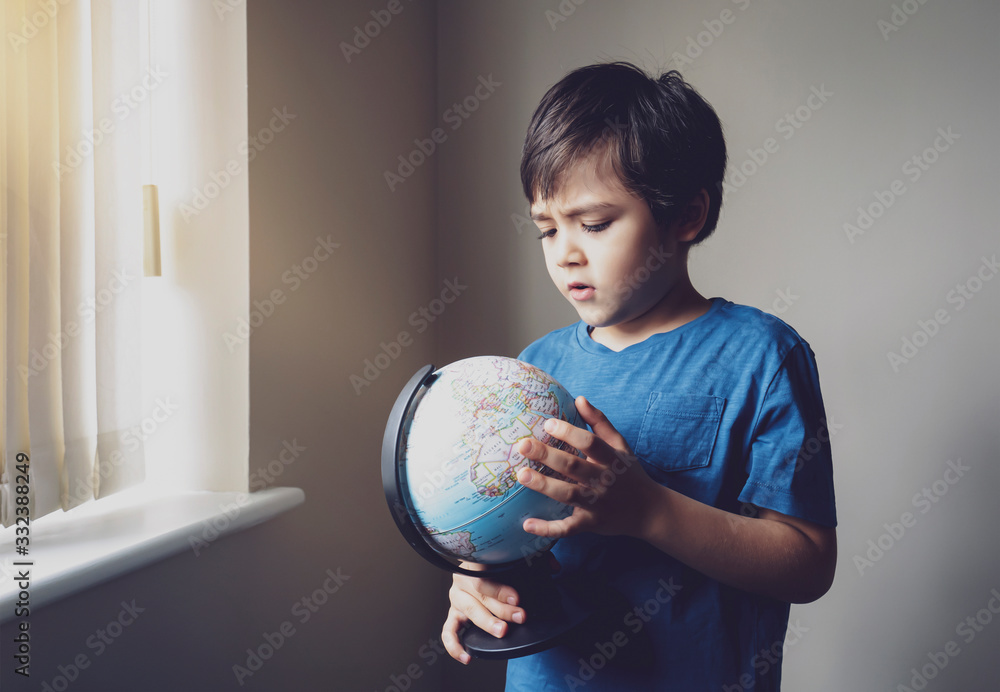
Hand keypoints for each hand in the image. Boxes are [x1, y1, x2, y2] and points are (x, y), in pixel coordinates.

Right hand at [441, 564, 524, 664]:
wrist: (477, 567)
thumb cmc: (495, 564)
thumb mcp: (512, 559)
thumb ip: (531, 559)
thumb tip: (554, 566)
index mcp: (474, 563)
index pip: (485, 575)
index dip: (501, 589)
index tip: (517, 598)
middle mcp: (463, 580)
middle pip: (481, 594)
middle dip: (502, 608)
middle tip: (519, 616)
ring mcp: (457, 598)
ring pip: (470, 611)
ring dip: (487, 622)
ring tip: (502, 631)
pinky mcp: (453, 615)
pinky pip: (448, 632)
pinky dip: (454, 646)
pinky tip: (466, 657)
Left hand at [516, 396, 659, 539]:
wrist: (650, 511)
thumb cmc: (629, 473)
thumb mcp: (621, 445)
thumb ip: (600, 422)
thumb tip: (579, 398)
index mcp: (612, 459)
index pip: (590, 443)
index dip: (569, 432)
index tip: (547, 423)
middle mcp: (604, 481)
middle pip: (574, 467)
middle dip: (548, 456)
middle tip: (523, 445)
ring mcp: (598, 504)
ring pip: (568, 494)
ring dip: (544, 486)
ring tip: (521, 475)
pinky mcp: (591, 524)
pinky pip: (568, 528)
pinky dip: (548, 529)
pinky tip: (527, 524)